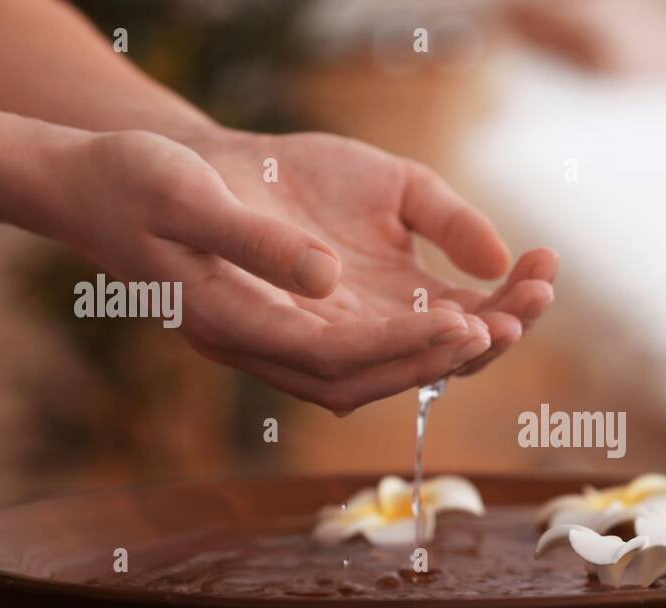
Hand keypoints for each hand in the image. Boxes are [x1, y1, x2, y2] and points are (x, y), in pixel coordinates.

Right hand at [60, 127, 556, 412]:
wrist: (128, 178)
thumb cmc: (144, 181)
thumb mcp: (186, 195)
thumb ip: (254, 241)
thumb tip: (328, 283)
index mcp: (236, 328)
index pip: (335, 360)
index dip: (403, 349)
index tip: (466, 325)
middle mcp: (278, 347)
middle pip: (382, 372)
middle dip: (457, 347)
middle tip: (525, 310)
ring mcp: (306, 332)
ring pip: (400, 354)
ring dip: (472, 332)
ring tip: (537, 289)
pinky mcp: (330, 309)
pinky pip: (401, 324)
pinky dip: (458, 308)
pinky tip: (508, 277)